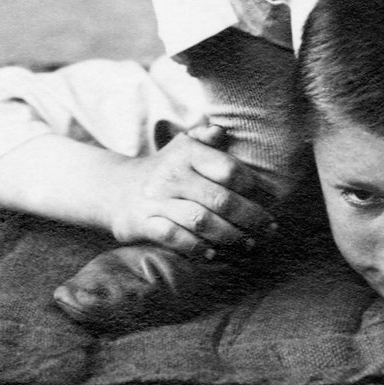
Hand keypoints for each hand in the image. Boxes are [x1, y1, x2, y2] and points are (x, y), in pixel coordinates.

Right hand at [105, 124, 278, 258]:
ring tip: (248, 243)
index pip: (229, 170)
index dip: (252, 187)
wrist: (114, 188)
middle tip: (268, 228)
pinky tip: (212, 254)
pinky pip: (173, 237)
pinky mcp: (143, 223)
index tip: (267, 199)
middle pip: (220, 199)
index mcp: (187, 153)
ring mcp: (157, 200)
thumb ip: (206, 139)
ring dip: (229, 235)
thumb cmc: (165, 168)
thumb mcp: (183, 146)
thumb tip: (221, 130)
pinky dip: (195, 247)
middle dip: (250, 216)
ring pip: (201, 220)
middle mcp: (172, 175)